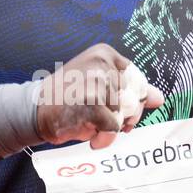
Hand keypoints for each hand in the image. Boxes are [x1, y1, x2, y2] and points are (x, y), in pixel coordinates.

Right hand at [35, 44, 163, 148]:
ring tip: (91, 126)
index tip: (117, 109)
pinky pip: (113, 127)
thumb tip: (159, 98)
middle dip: (125, 116)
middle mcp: (102, 63)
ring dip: (111, 128)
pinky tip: (91, 137)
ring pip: (124, 114)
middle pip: (134, 98)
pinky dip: (104, 138)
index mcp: (105, 54)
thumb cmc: (68, 99)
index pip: (138, 81)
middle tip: (104, 121)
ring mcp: (96, 82)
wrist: (33, 110)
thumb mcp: (100, 87)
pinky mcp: (91, 103)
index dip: (132, 101)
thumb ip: (130, 90)